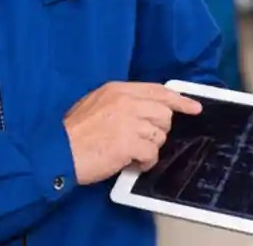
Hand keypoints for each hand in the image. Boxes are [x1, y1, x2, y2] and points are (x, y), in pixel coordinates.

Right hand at [63, 82, 202, 185]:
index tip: (194, 107)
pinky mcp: (129, 142)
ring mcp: (129, 121)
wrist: (59, 150)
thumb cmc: (74, 133)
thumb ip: (121, 104)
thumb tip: (147, 112)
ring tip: (130, 153)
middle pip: (164, 113)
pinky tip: (130, 163)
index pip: (157, 90)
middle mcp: (126, 101)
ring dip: (149, 148)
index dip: (179, 100)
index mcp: (117, 90)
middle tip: (142, 140)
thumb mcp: (95, 104)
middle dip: (158, 130)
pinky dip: (144, 162)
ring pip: (160, 135)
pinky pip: (152, 153)